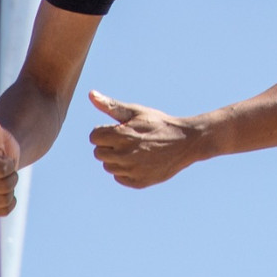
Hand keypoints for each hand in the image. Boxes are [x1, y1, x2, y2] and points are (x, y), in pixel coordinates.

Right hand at [0, 113, 21, 216]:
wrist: (2, 163)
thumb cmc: (2, 148)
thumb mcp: (1, 137)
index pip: (3, 170)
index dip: (10, 165)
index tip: (5, 160)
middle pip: (5, 187)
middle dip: (12, 178)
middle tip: (7, 172)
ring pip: (5, 200)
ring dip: (11, 190)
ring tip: (5, 181)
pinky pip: (3, 211)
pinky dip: (10, 203)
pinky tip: (5, 194)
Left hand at [88, 91, 209, 188]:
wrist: (185, 142)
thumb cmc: (158, 124)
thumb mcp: (136, 112)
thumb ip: (110, 105)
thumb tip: (91, 95)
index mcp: (121, 135)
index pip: (94, 137)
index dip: (104, 132)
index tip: (117, 130)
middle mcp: (124, 155)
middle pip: (98, 153)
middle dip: (108, 145)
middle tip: (127, 140)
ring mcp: (132, 170)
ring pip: (108, 166)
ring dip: (116, 158)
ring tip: (134, 150)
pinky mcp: (139, 182)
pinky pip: (119, 178)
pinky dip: (125, 170)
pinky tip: (138, 161)